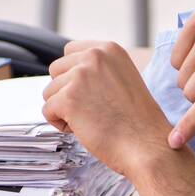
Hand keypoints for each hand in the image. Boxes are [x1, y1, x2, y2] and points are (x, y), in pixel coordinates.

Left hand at [43, 41, 169, 176]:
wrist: (147, 146)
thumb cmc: (138, 122)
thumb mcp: (122, 80)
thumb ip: (98, 70)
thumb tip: (69, 73)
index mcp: (109, 49)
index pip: (70, 51)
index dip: (74, 76)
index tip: (90, 93)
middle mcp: (94, 56)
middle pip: (56, 70)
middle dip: (66, 91)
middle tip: (92, 109)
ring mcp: (80, 76)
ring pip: (50, 92)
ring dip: (64, 109)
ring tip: (91, 120)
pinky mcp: (68, 98)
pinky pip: (47, 110)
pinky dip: (60, 124)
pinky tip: (84, 129)